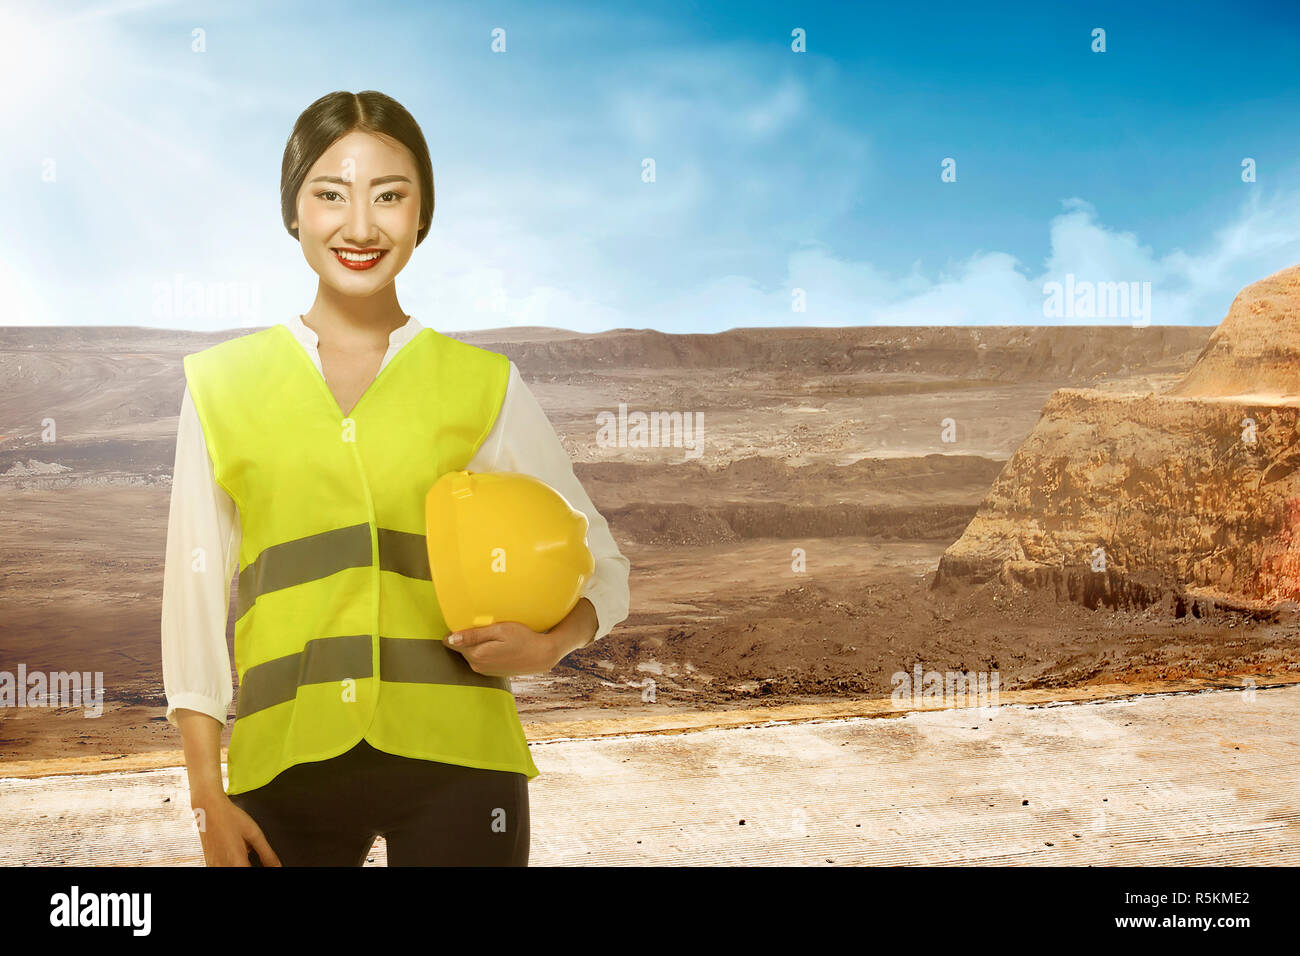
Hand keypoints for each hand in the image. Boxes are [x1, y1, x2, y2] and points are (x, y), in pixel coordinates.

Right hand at [193, 793, 280, 866]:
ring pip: (232, 868)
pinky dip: (230, 860)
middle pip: (241, 869)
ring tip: (239, 847)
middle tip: (248, 849)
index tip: (265, 864)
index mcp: (236, 862)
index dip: (261, 868)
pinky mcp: (208, 862)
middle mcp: (222, 866)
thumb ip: (267, 853)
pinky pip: (223, 865)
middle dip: (248, 863)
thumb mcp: (254, 834)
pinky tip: (231, 849)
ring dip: (240, 862)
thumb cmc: (230, 818)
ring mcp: (213, 865)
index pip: (250, 872)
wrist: (208, 809)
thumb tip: (276, 866)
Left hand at [444, 620, 564, 676]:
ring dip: (476, 643)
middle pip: (460, 647)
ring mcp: (484, 670)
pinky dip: (484, 650)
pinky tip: (497, 644)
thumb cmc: (522, 638)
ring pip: (469, 653)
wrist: (541, 655)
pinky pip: (479, 658)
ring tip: (492, 635)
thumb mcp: (499, 630)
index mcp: (476, 654)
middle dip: (466, 636)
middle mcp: (477, 665)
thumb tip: (450, 638)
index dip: (456, 629)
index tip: (468, 622)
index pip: (450, 641)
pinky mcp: (490, 672)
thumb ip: (473, 635)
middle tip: (485, 626)